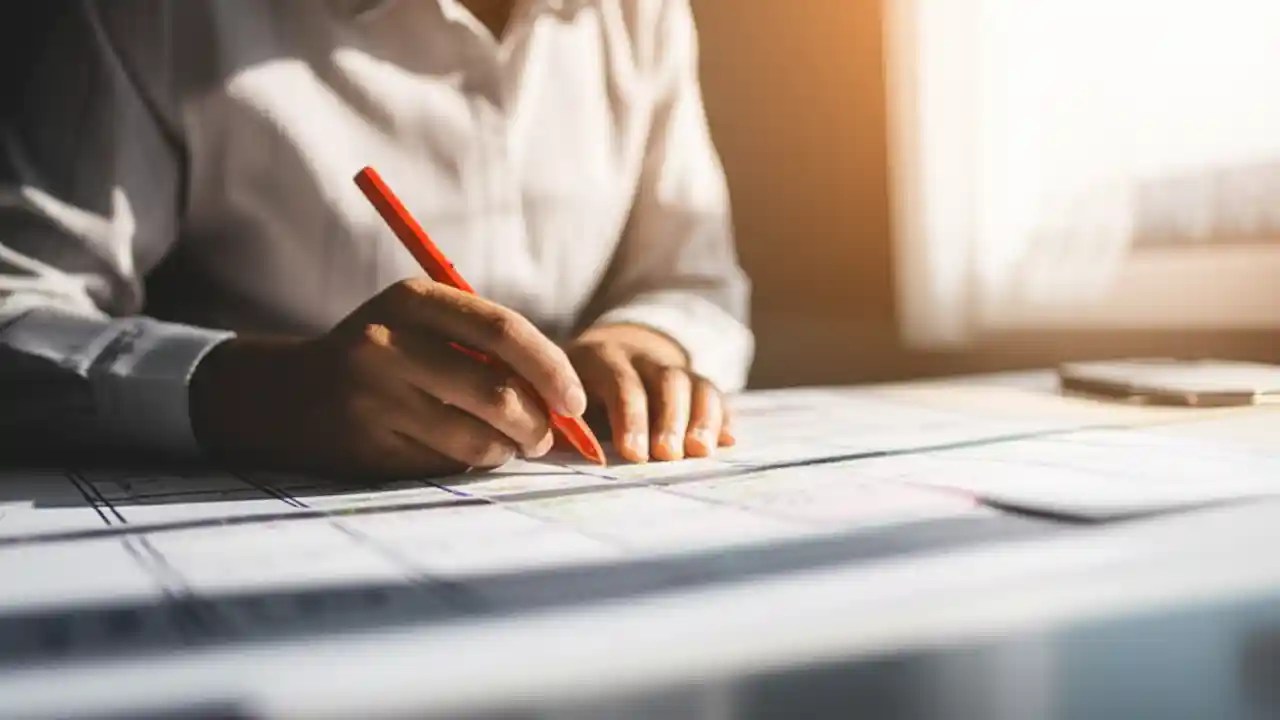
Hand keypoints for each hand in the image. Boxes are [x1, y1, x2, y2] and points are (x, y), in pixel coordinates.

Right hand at [189, 278, 586, 477]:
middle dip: (536, 424)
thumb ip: (487, 347)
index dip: (551, 368)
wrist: (289, 392)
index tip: (575, 401)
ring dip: (506, 450)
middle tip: (544, 435)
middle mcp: (388, 345)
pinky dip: (469, 464)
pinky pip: (446, 465)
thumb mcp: (424, 324)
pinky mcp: (368, 446)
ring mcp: (374, 398)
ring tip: (506, 443)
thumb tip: (565, 399)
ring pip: (476, 440)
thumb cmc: (385, 354)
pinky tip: (460, 451)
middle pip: (496, 394)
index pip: (503, 330)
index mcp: (413, 300)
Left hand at [567, 325, 734, 462]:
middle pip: (667, 380)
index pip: (622, 381)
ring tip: (701, 452)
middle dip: (669, 419)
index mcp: (603, 357)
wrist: (609, 355)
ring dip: (702, 419)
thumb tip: (569, 454)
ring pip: (697, 384)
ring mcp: (675, 367)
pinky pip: (716, 395)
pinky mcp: (697, 383)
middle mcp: (644, 357)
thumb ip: (564, 423)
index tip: (633, 453)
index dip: (630, 416)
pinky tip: (727, 442)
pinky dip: (723, 418)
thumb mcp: (560, 397)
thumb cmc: (575, 392)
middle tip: (668, 455)